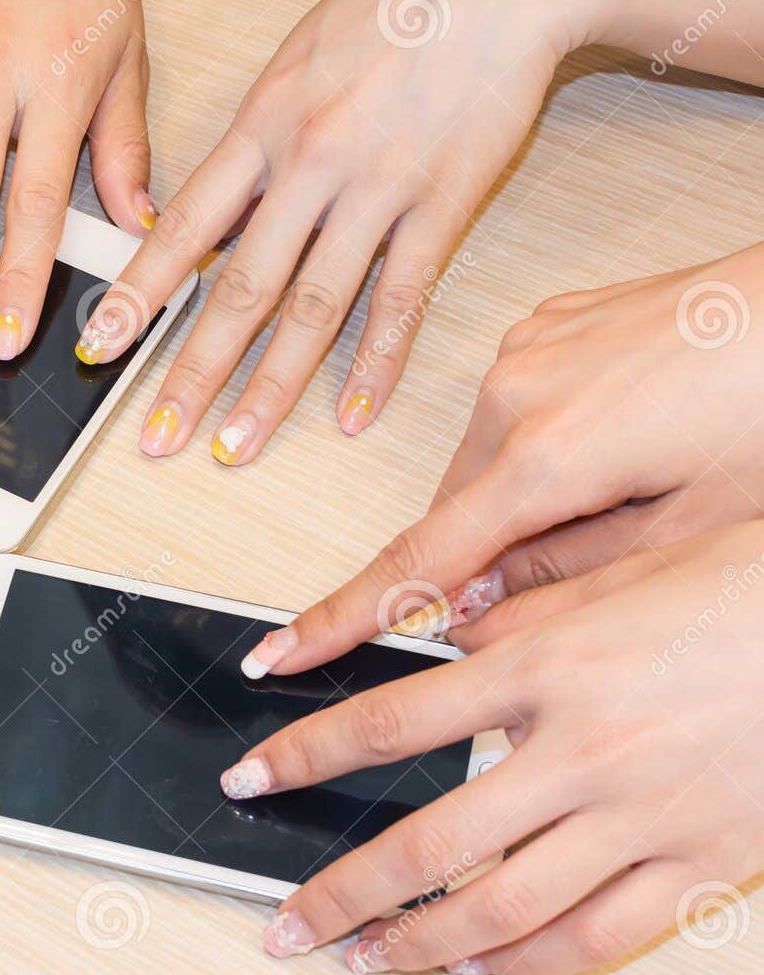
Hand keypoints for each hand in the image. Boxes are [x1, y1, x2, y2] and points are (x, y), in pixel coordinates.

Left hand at [79, 0, 627, 461]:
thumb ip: (251, 144)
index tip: (98, 348)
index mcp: (261, 127)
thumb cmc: (390, 5)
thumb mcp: (292, 61)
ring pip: (313, 309)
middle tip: (155, 434)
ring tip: (235, 446)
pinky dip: (378, 364)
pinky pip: (403, 299)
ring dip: (269, 389)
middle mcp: (310, 165)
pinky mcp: (444, 206)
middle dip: (191, 372)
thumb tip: (214, 216)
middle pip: (240, 289)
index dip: (137, 296)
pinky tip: (351, 415)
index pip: (182, 229)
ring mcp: (378, 190)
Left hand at [219, 521, 763, 974]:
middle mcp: (583, 750)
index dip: (305, 754)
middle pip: (429, 842)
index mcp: (550, 666)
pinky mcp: (701, 863)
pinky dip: (531, 967)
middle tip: (284, 926)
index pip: (391, 721)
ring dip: (420, 945)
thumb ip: (520, 618)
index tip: (249, 778)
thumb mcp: (617, 575)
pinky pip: (600, 935)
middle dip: (342, 892)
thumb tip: (435, 634)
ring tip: (364, 963)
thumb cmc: (744, 584)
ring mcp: (643, 817)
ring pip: (504, 908)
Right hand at [243, 244, 763, 677]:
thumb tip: (472, 611)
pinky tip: (633, 429)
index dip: (345, 617)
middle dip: (499, 554)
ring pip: (490, 462)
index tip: (279, 652)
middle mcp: (510, 391)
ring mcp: (523, 347)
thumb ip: (568, 580)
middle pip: (461, 512)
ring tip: (641, 478)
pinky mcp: (544, 322)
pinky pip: (515, 407)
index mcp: (547, 455)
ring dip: (531, 497)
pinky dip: (547, 442)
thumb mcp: (695, 529)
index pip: (418, 561)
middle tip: (604, 549)